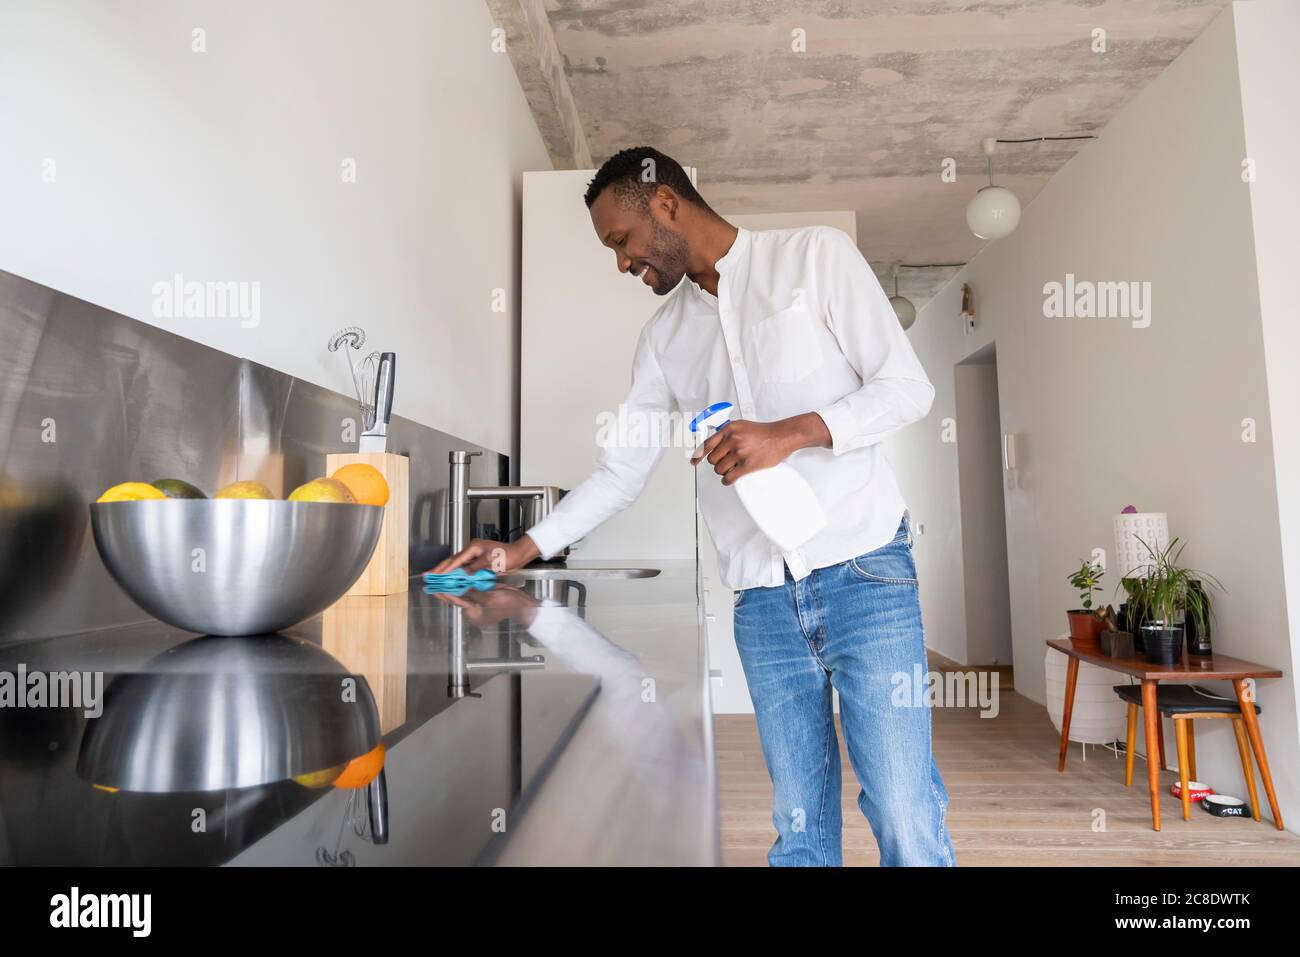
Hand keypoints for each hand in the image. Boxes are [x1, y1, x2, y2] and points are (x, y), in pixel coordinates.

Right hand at [429, 535, 539, 574]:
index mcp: (474, 548)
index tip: (436, 574)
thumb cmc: (508, 555)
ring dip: (447, 572)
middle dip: (441, 568)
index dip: (445, 568)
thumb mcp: (491, 562)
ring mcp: (475, 556)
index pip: (456, 560)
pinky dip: (457, 574)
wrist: (518, 555)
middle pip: (453, 561)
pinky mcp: (479, 563)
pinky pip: (465, 569)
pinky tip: (452, 579)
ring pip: (457, 565)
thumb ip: (476, 568)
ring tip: (436, 578)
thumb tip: (464, 574)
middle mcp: (472, 551)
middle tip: (429, 575)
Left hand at [432, 585, 539, 626]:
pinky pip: (471, 591)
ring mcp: (478, 606)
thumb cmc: (509, 605)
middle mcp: (474, 612)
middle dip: (447, 589)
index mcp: (474, 615)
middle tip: (434, 582)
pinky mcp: (483, 599)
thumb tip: (457, 586)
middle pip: (457, 598)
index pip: (456, 601)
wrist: (523, 605)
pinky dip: (465, 584)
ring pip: (463, 593)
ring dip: (454, 585)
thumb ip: (472, 592)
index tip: (435, 585)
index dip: (445, 591)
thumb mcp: (489, 598)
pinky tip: (458, 577)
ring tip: (443, 578)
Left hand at [690, 413, 829, 485]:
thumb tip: (714, 443)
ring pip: (720, 469)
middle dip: (717, 463)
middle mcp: (732, 440)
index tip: (694, 462)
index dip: (698, 455)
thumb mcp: (741, 426)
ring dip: (723, 472)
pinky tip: (729, 480)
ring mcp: (740, 452)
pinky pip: (730, 477)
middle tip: (724, 464)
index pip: (707, 444)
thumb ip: (727, 433)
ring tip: (731, 470)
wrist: (781, 436)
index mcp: (729, 429)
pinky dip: (727, 481)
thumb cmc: (763, 432)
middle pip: (712, 459)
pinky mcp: (748, 464)